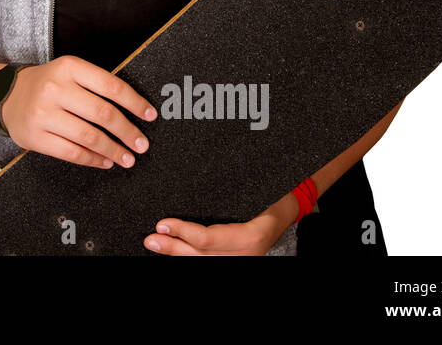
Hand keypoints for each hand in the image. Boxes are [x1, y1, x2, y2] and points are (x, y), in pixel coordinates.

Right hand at [0, 55, 156, 168]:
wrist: (5, 95)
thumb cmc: (46, 84)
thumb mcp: (68, 72)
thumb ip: (96, 84)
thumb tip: (134, 109)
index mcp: (69, 68)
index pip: (110, 86)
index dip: (135, 103)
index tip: (149, 116)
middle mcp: (55, 89)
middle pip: (102, 114)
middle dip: (128, 132)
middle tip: (141, 144)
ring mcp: (43, 114)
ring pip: (89, 137)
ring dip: (113, 150)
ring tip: (127, 158)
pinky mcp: (36, 138)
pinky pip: (72, 152)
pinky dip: (93, 159)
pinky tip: (105, 161)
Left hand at [143, 191, 298, 254]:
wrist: (290, 206)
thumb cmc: (272, 193)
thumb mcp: (252, 189)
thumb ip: (226, 191)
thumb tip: (194, 179)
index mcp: (252, 235)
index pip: (209, 238)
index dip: (182, 232)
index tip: (163, 224)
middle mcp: (248, 254)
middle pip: (202, 256)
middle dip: (174, 248)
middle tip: (152, 239)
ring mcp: (244, 260)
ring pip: (205, 263)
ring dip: (179, 255)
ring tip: (158, 245)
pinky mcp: (239, 260)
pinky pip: (212, 261)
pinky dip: (192, 257)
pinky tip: (177, 251)